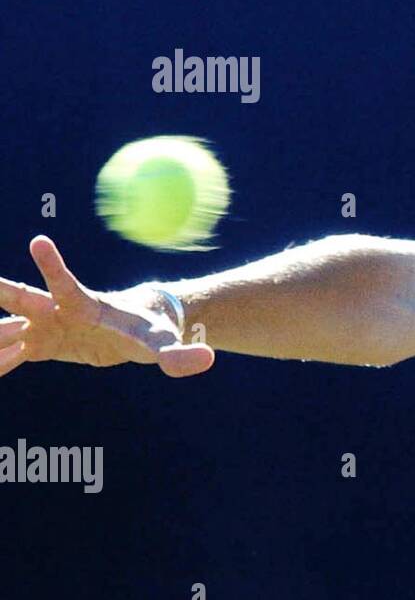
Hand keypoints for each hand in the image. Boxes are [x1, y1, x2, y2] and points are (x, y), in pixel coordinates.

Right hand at [0, 235, 214, 379]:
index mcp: (87, 306)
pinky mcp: (43, 346)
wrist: (137, 330)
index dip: (53, 265)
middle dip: (2, 290)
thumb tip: (208, 358)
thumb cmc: (150, 330)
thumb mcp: (164, 344)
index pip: (66, 285)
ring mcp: (48, 328)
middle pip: (23, 299)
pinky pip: (10, 355)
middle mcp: (60, 312)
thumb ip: (180, 354)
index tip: (38, 240)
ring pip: (8, 328)